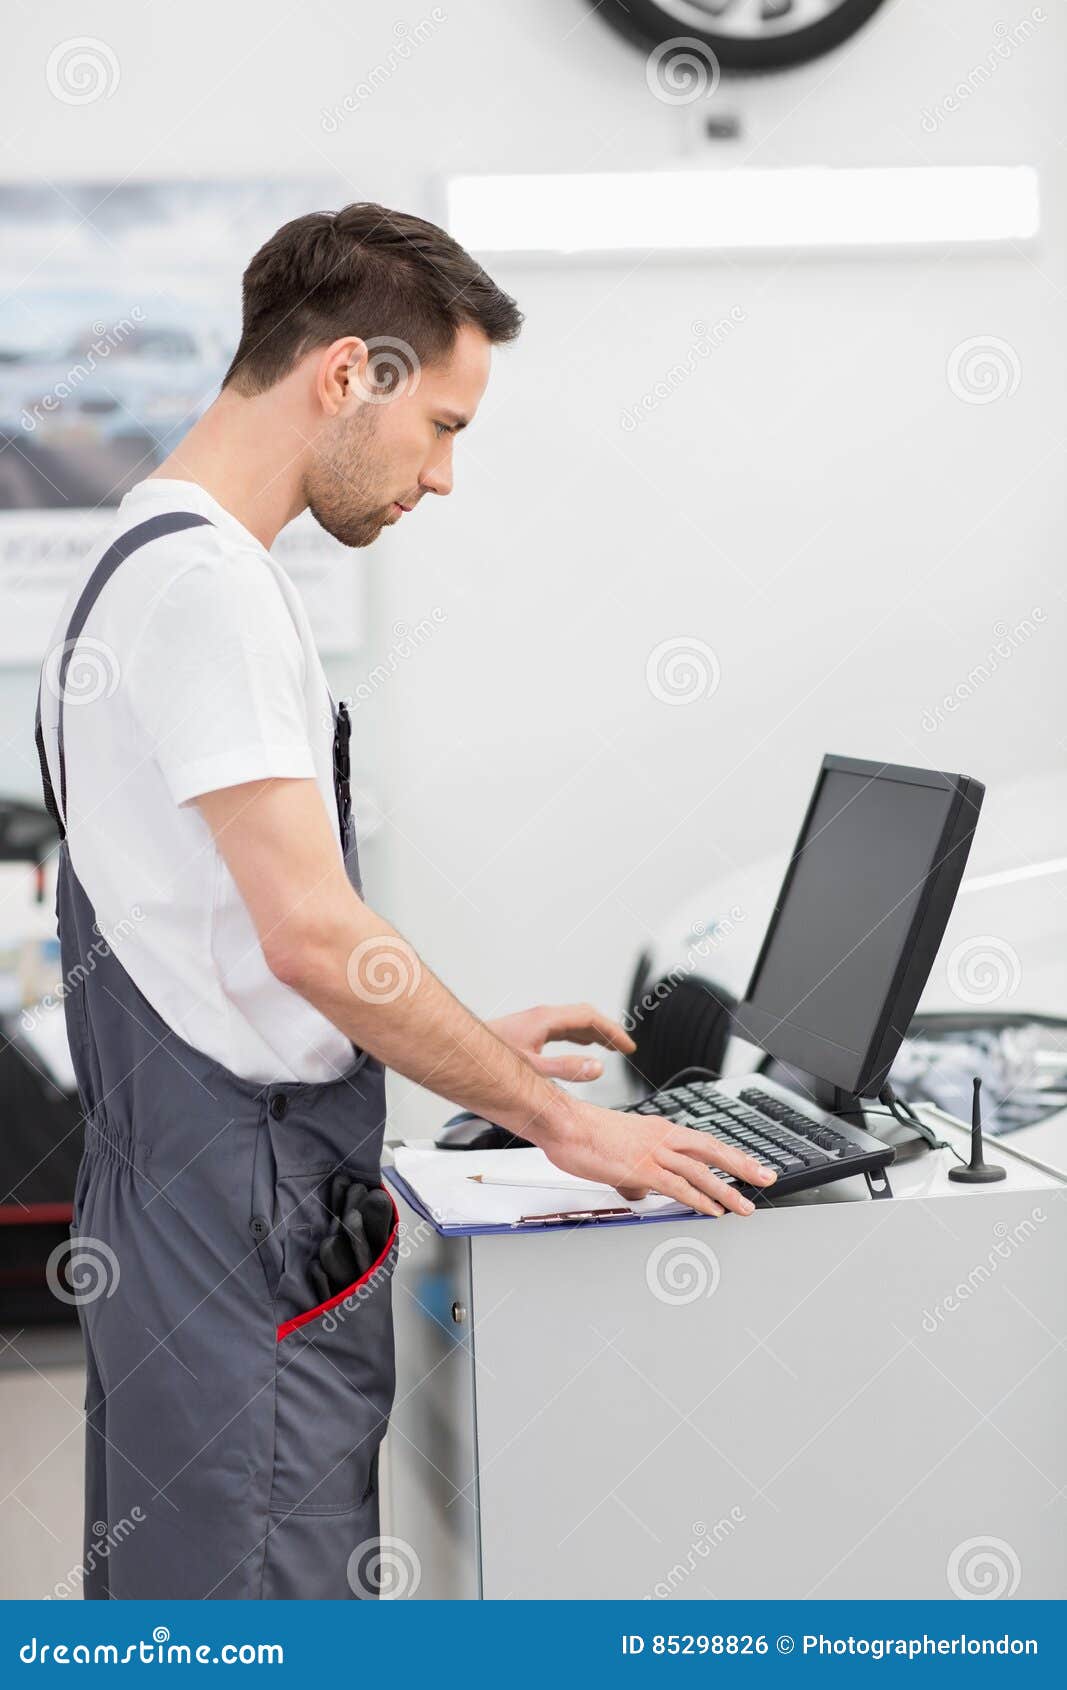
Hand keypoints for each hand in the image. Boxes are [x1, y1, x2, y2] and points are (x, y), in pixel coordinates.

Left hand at [485, 1002, 634, 1083]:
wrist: (458, 1048)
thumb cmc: (487, 1058)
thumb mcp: (531, 1068)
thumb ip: (565, 1070)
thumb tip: (598, 1069)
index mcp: (546, 1020)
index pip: (590, 1018)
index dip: (612, 1031)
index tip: (628, 1046)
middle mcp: (542, 1017)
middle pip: (584, 1017)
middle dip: (607, 1031)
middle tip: (624, 1048)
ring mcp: (534, 1022)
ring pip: (572, 1022)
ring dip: (594, 1033)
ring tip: (609, 1047)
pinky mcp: (528, 1030)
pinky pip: (562, 1028)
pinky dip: (579, 1036)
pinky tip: (580, 1047)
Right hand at [537, 1096, 776, 1218]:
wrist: (563, 1123)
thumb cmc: (582, 1132)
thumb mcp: (618, 1149)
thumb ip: (636, 1171)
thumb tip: (642, 1192)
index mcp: (659, 1128)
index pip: (703, 1142)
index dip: (728, 1154)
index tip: (747, 1165)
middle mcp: (662, 1136)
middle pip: (712, 1151)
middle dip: (742, 1166)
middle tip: (765, 1178)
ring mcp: (653, 1152)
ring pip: (701, 1172)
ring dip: (726, 1190)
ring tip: (744, 1206)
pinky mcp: (641, 1168)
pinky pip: (678, 1186)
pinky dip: (699, 1199)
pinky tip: (712, 1210)